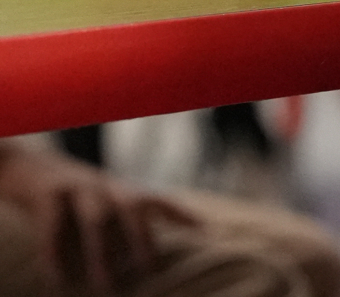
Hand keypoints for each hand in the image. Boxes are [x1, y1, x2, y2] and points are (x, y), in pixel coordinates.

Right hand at [0, 142, 193, 292]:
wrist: (24, 164)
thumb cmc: (65, 195)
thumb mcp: (96, 203)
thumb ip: (115, 225)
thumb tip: (133, 262)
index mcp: (119, 190)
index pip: (156, 200)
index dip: (180, 214)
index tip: (205, 231)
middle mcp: (106, 185)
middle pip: (134, 209)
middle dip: (144, 240)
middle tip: (150, 271)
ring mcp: (79, 186)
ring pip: (99, 219)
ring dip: (103, 254)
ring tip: (107, 286)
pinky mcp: (48, 193)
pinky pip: (54, 224)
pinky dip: (55, 253)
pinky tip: (57, 278)